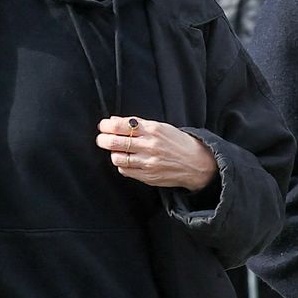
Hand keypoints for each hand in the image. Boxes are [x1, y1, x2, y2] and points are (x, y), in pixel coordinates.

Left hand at [96, 116, 217, 192]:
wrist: (196, 163)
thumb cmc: (177, 143)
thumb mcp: (161, 127)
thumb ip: (138, 124)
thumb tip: (114, 120)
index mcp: (153, 129)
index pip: (123, 126)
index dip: (108, 126)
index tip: (103, 126)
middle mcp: (150, 145)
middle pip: (116, 142)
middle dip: (103, 140)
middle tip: (101, 139)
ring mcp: (148, 162)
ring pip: (118, 158)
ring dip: (113, 154)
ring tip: (116, 151)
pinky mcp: (148, 176)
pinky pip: (125, 171)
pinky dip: (122, 166)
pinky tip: (127, 162)